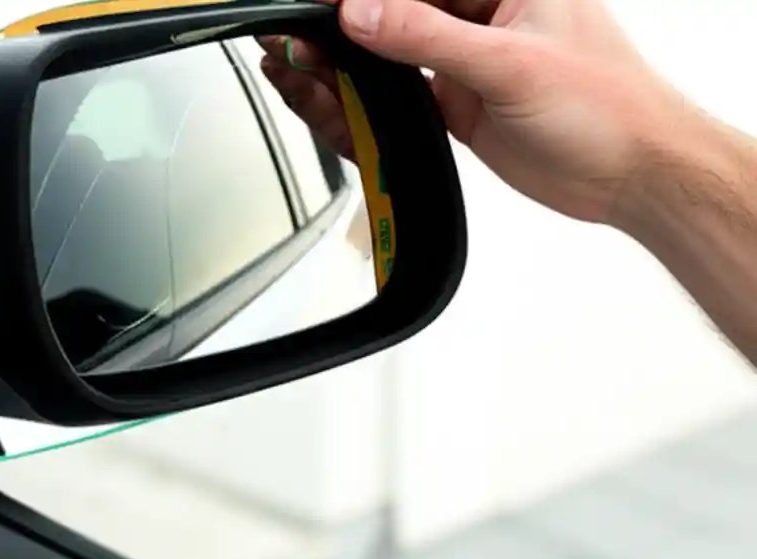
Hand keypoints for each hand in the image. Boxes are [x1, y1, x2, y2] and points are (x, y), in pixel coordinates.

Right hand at [257, 0, 688, 224]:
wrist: (635, 176)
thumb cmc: (610, 108)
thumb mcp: (512, 63)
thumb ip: (428, 36)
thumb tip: (360, 13)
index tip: (314, 12)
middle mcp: (482, 12)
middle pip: (390, 13)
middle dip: (337, 30)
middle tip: (289, 44)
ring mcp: (464, 58)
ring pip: (384, 55)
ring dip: (340, 68)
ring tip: (293, 73)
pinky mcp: (455, 101)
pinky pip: (394, 96)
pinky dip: (359, 104)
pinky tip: (327, 102)